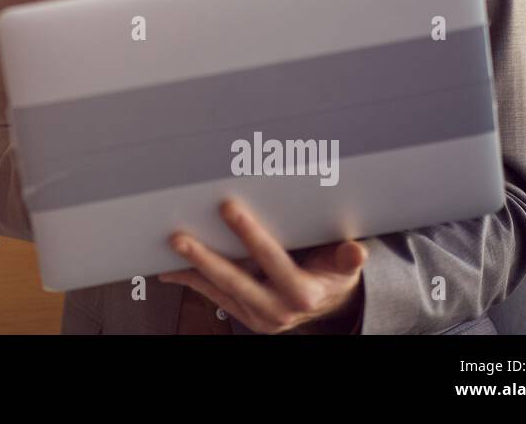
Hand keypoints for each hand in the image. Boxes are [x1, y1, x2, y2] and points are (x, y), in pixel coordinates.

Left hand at [158, 198, 366, 333]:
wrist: (328, 305)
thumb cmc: (333, 274)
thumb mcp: (344, 266)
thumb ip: (346, 258)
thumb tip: (357, 251)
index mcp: (303, 294)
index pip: (272, 260)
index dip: (250, 235)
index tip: (228, 209)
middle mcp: (278, 310)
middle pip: (236, 281)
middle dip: (205, 258)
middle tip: (179, 237)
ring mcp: (258, 317)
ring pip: (219, 290)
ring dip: (192, 270)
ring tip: (168, 249)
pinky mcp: (244, 316)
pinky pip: (214, 297)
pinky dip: (191, 281)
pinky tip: (169, 269)